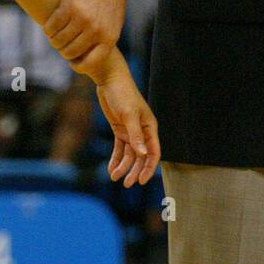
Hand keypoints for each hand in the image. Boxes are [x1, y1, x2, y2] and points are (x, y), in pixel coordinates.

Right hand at [43, 0, 125, 80]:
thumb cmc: (110, 3)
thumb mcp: (114, 25)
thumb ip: (102, 42)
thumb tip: (85, 59)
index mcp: (108, 37)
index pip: (89, 63)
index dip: (77, 65)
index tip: (73, 60)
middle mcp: (95, 30)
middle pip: (69, 52)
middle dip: (63, 50)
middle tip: (62, 44)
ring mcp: (81, 19)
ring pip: (58, 41)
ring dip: (54, 40)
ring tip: (56, 35)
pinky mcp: (68, 7)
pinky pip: (51, 27)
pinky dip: (48, 29)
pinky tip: (51, 26)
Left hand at [94, 50, 159, 186]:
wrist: (110, 80)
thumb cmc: (123, 94)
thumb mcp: (129, 115)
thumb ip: (136, 135)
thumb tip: (142, 154)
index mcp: (150, 127)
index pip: (153, 152)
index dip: (149, 167)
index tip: (142, 181)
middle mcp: (142, 131)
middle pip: (141, 156)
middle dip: (135, 170)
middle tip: (127, 184)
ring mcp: (131, 131)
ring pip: (130, 154)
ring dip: (123, 166)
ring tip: (114, 177)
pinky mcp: (120, 129)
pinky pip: (120, 148)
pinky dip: (116, 158)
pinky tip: (111, 168)